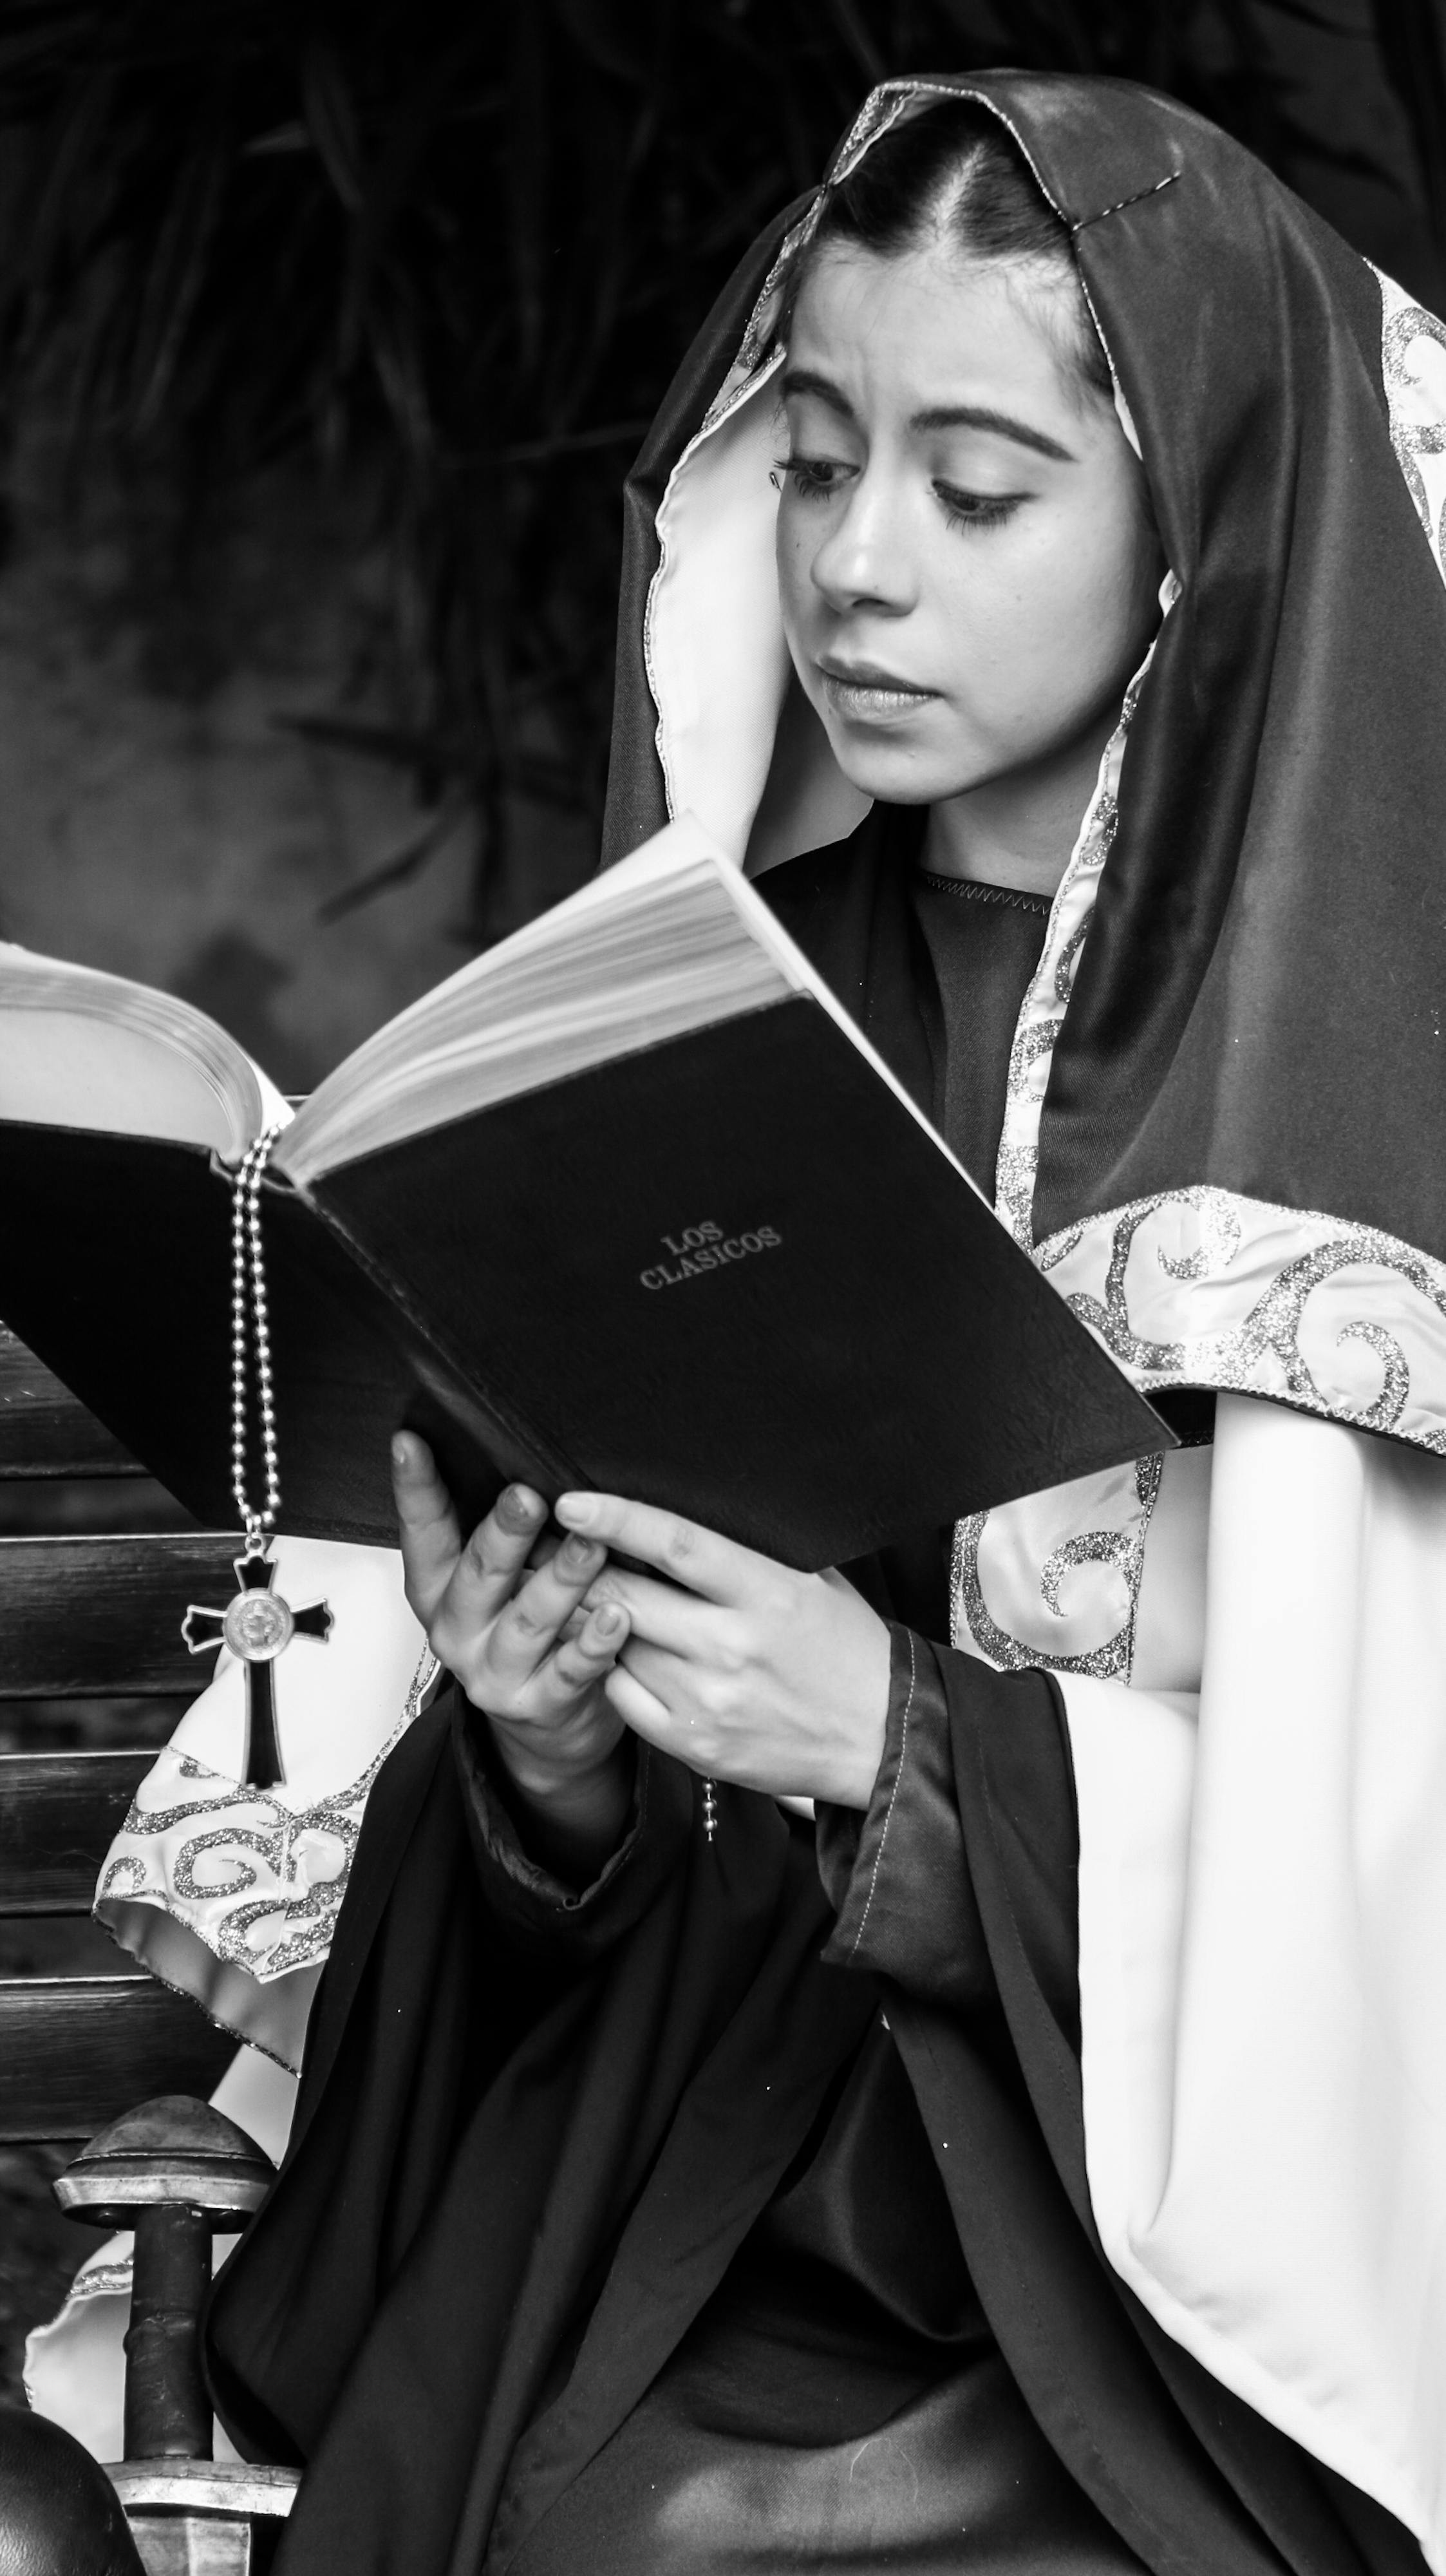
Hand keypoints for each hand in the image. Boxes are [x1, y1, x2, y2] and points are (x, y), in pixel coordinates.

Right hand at [392, 1435, 633, 1869]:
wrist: (545, 1728)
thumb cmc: (526, 1629)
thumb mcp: (498, 1579)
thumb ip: (500, 1531)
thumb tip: (515, 1445)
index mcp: (437, 1587)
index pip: (422, 1530)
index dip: (415, 1487)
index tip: (410, 1441)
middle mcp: (456, 1628)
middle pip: (478, 1573)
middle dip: (503, 1533)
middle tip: (526, 1497)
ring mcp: (493, 1672)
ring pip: (528, 1621)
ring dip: (561, 1580)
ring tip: (591, 1546)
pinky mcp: (538, 1705)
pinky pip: (568, 1673)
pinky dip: (593, 1645)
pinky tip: (615, 1617)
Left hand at [559, 1493, 891, 1809]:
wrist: (880, 1738)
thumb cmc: (844, 1646)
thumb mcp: (813, 1579)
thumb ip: (751, 1545)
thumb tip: (686, 1499)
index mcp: (768, 1592)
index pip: (674, 1544)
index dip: (615, 1519)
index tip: (571, 1502)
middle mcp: (733, 1646)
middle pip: (626, 1598)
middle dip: (578, 1570)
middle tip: (549, 1548)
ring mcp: (709, 1700)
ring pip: (615, 1646)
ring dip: (594, 1619)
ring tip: (582, 1597)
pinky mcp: (694, 1744)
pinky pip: (621, 1696)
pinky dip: (610, 1669)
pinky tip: (617, 1651)